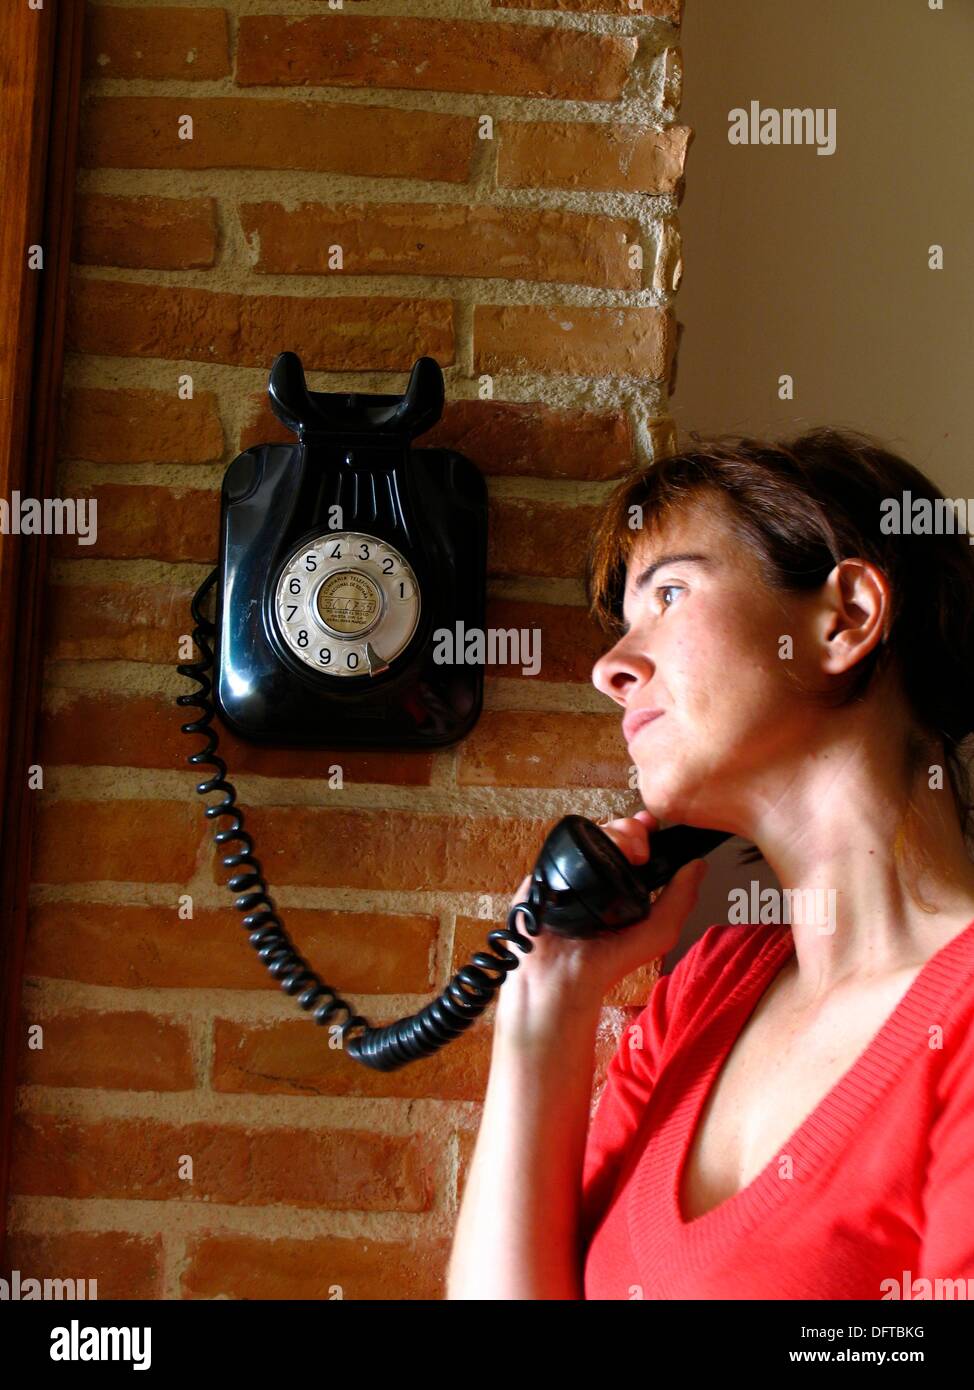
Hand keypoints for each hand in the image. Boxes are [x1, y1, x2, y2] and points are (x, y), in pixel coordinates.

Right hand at [497, 810, 708, 1014]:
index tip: (651, 825)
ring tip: (621, 850)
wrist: (565, 973)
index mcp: (625, 883)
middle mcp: (599, 873)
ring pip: (592, 834)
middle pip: (614, 832)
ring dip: (610, 832)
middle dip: (630, 829)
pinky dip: (579, 841)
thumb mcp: (658, 932)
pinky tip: (592, 849)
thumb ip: (681, 900)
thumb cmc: (610, 960)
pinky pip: (564, 845)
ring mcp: (573, 870)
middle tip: (639, 847)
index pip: (635, 844)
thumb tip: (699, 864)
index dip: (643, 829)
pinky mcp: (548, 869)